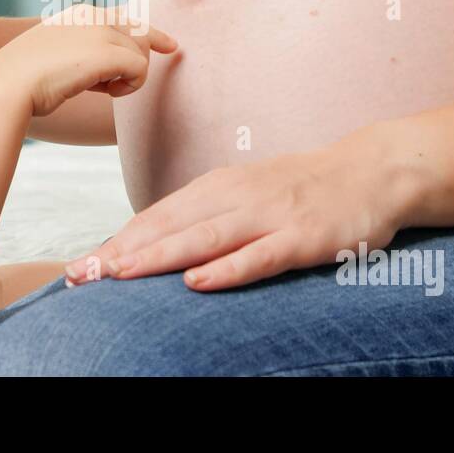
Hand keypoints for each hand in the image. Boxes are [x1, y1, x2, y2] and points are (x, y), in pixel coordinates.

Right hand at [0, 3, 177, 116]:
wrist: (8, 85)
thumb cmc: (24, 82)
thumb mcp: (54, 57)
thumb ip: (82, 54)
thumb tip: (111, 71)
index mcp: (78, 15)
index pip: (126, 18)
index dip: (152, 34)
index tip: (171, 46)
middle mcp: (92, 16)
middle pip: (140, 36)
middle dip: (136, 63)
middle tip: (112, 87)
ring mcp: (100, 31)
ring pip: (142, 54)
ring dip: (128, 78)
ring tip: (100, 90)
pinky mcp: (107, 51)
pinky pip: (140, 69)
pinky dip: (130, 86)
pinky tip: (108, 93)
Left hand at [64, 124, 421, 290]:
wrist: (373, 169)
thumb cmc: (303, 187)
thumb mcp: (247, 191)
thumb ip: (204, 215)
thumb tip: (151, 244)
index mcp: (220, 186)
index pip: (157, 216)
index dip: (117, 241)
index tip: (80, 265)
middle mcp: (238, 196)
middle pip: (171, 226)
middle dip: (123, 251)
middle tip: (82, 274)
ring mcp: (271, 216)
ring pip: (206, 238)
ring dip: (159, 256)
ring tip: (120, 274)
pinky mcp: (303, 238)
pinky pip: (260, 256)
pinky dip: (227, 270)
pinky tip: (197, 283)